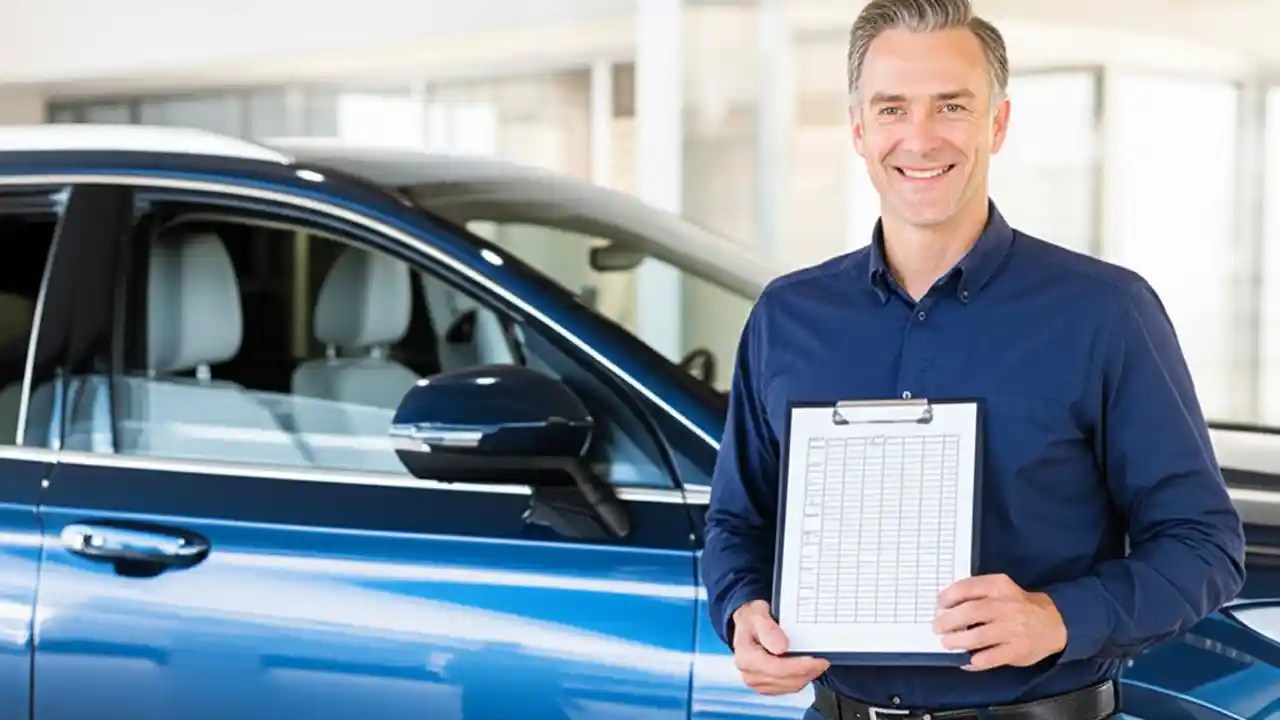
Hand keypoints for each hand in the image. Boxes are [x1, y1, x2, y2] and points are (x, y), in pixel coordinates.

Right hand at [731, 600, 829, 694]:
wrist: (747, 624)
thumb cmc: (752, 619)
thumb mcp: (757, 615)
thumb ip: (768, 629)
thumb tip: (781, 647)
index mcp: (745, 657)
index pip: (776, 668)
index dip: (799, 666)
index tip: (815, 659)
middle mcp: (749, 674)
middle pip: (785, 679)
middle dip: (807, 671)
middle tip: (823, 661)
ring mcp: (757, 682)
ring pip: (789, 686)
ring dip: (806, 676)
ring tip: (818, 665)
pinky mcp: (766, 686)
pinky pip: (788, 688)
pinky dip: (801, 679)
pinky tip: (808, 670)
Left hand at [934, 573, 1066, 670]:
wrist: (1055, 622)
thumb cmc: (1020, 606)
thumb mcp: (1002, 590)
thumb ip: (978, 594)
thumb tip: (945, 606)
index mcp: (1000, 586)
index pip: (967, 587)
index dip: (948, 596)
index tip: (939, 605)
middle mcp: (1007, 606)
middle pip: (970, 612)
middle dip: (948, 621)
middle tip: (937, 627)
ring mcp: (1013, 629)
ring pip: (977, 636)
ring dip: (957, 641)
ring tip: (948, 643)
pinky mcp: (1017, 650)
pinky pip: (990, 658)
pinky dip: (974, 660)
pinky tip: (967, 660)